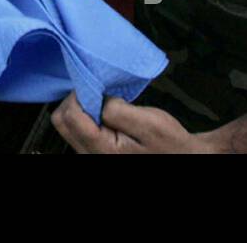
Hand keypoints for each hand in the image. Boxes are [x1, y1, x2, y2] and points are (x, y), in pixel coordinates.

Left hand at [51, 93, 212, 152]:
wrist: (185, 159)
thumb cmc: (170, 144)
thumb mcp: (149, 122)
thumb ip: (118, 110)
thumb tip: (97, 98)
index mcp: (102, 150)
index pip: (71, 116)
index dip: (80, 94)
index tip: (96, 87)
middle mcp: (90, 155)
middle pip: (61, 122)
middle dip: (75, 101)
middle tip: (97, 94)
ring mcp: (91, 154)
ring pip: (67, 126)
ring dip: (81, 109)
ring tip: (105, 104)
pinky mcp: (95, 151)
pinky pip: (78, 130)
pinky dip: (87, 117)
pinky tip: (106, 114)